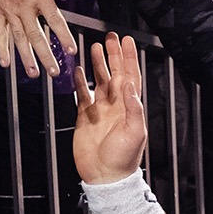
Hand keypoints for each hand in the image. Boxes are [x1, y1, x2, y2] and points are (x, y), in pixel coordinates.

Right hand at [0, 0, 94, 75]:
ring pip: (18, 38)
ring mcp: (8, 9)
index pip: (55, 20)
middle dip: (46, 56)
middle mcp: (24, 5)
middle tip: (54, 71)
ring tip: (34, 73)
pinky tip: (5, 62)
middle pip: (36, 36)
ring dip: (26, 57)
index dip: (64, 37)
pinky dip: (2, 48)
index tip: (71, 51)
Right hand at [71, 32, 147, 183]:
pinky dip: (80, 82)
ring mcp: (100, 110)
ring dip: (97, 64)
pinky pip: (82, 95)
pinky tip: (78, 70)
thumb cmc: (123, 158)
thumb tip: (128, 82)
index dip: (128, 58)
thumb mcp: (134, 131)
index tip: (126, 41)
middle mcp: (116, 105)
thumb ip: (132, 106)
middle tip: (109, 37)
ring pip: (98, 81)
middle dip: (113, 55)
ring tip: (94, 47)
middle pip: (115, 73)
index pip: (130, 76)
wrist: (105, 176)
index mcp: (130, 107)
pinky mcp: (85, 117)